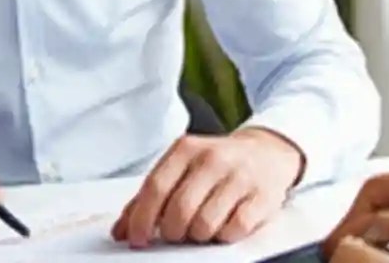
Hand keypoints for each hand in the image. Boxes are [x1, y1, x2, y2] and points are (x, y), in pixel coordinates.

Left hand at [111, 128, 303, 247]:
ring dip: (198, 236)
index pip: (155, 188)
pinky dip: (224, 236)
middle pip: (179, 211)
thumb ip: (149, 198)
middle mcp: (213, 158)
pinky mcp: (263, 196)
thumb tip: (121, 231)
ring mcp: (240, 176)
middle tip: (176, 233)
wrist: (267, 152)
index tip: (136, 239)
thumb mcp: (181, 169)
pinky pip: (234, 230)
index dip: (142, 219)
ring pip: (205, 224)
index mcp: (186, 149)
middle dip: (172, 232)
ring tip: (202, 227)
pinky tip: (224, 225)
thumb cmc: (216, 165)